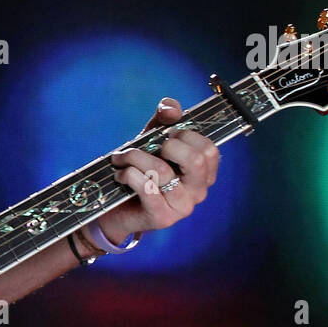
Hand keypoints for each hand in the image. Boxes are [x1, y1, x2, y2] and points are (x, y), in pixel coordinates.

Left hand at [97, 97, 219, 242]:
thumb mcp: (153, 141)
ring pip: (163, 172)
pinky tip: (120, 174)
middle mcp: (199, 192)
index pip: (210, 149)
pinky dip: (128, 174)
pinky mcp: (162, 218)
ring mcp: (183, 207)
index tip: (166, 135)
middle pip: (196, 160)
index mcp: (203, 173)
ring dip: (135, 157)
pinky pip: (146, 187)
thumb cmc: (141, 171)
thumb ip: (164, 120)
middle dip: (166, 145)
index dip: (187, 135)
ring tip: (121, 158)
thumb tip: (170, 108)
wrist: (117, 209)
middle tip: (146, 146)